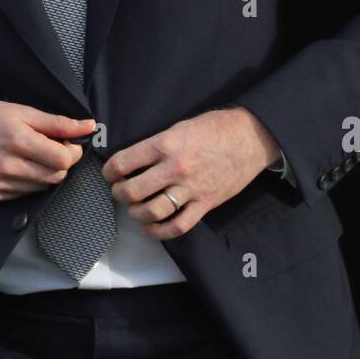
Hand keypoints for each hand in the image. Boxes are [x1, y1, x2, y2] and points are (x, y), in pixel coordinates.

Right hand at [0, 97, 95, 201]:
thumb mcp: (21, 111)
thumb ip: (56, 123)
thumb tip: (87, 125)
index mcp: (18, 141)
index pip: (63, 160)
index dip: (72, 152)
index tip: (67, 143)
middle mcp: (9, 166)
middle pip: (56, 176)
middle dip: (61, 163)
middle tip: (51, 148)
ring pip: (42, 187)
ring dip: (45, 173)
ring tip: (31, 155)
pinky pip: (23, 194)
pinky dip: (28, 181)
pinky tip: (17, 166)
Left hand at [101, 106, 280, 240]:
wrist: (250, 138)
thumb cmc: (214, 128)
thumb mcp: (179, 127)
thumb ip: (156, 144)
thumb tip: (133, 160)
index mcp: (166, 144)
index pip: (123, 162)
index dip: (109, 170)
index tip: (110, 173)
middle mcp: (175, 168)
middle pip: (133, 191)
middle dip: (119, 193)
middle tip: (119, 191)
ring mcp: (191, 189)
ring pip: (152, 211)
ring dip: (136, 214)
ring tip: (134, 209)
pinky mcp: (205, 204)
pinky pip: (178, 226)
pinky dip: (159, 232)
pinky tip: (151, 227)